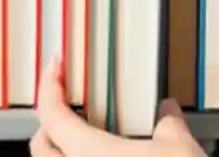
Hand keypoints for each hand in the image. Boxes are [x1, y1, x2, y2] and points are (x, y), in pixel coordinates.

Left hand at [32, 57, 205, 156]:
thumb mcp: (178, 147)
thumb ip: (168, 123)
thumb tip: (167, 112)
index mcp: (87, 154)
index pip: (50, 113)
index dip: (48, 84)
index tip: (55, 69)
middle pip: (40, 144)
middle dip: (49, 121)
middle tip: (66, 103)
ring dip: (61, 150)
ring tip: (82, 137)